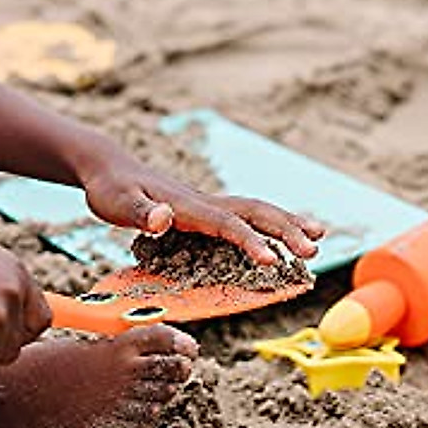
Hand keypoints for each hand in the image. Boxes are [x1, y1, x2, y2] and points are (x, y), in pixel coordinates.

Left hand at [81, 151, 324, 265]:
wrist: (109, 168)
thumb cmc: (111, 189)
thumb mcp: (117, 203)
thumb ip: (140, 212)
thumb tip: (165, 217)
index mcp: (186, 205)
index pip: (224, 223)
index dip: (248, 241)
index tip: (271, 260)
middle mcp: (203, 202)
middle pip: (252, 211)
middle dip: (284, 229)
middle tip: (314, 248)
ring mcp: (206, 204)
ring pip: (253, 210)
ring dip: (285, 222)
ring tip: (317, 236)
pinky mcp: (204, 211)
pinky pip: (243, 217)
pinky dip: (268, 224)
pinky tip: (284, 233)